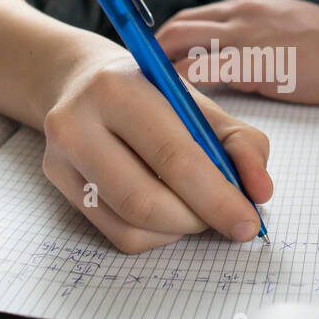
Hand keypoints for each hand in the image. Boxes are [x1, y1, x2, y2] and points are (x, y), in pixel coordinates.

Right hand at [42, 42, 271, 253]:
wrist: (83, 83)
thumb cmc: (152, 97)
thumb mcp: (200, 105)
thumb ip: (241, 144)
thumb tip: (260, 192)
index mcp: (119, 89)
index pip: (174, 157)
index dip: (217, 197)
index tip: (249, 221)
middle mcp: (77, 123)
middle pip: (146, 201)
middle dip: (198, 220)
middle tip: (226, 219)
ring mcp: (60, 158)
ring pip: (131, 225)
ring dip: (179, 230)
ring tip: (196, 209)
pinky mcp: (58, 184)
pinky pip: (118, 235)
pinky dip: (156, 235)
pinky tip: (167, 211)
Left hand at [156, 0, 318, 103]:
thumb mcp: (292, 29)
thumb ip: (264, 36)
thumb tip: (245, 57)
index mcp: (251, 5)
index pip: (197, 15)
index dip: (171, 36)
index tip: (155, 57)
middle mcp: (241, 13)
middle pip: (179, 25)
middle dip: (154, 49)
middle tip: (138, 77)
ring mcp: (245, 34)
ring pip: (182, 43)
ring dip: (158, 66)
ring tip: (144, 92)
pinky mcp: (252, 61)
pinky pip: (202, 70)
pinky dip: (180, 84)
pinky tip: (170, 102)